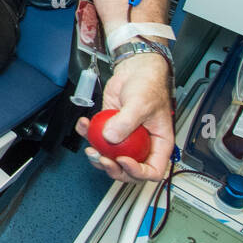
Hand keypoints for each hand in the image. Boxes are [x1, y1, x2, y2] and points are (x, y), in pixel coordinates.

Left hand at [75, 53, 173, 183]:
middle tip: (103, 159)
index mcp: (158, 143)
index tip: (124, 160)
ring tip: (90, 148)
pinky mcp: (109, 127)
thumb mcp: (141, 104)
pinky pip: (97, 138)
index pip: (153, 170)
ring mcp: (124, 137)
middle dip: (113, 169)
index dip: (138, 172)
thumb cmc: (148, 85)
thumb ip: (126, 122)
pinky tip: (84, 125)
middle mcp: (142, 144)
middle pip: (128, 169)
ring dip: (97, 156)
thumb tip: (110, 137)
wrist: (134, 70)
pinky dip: (87, 134)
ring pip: (110, 157)